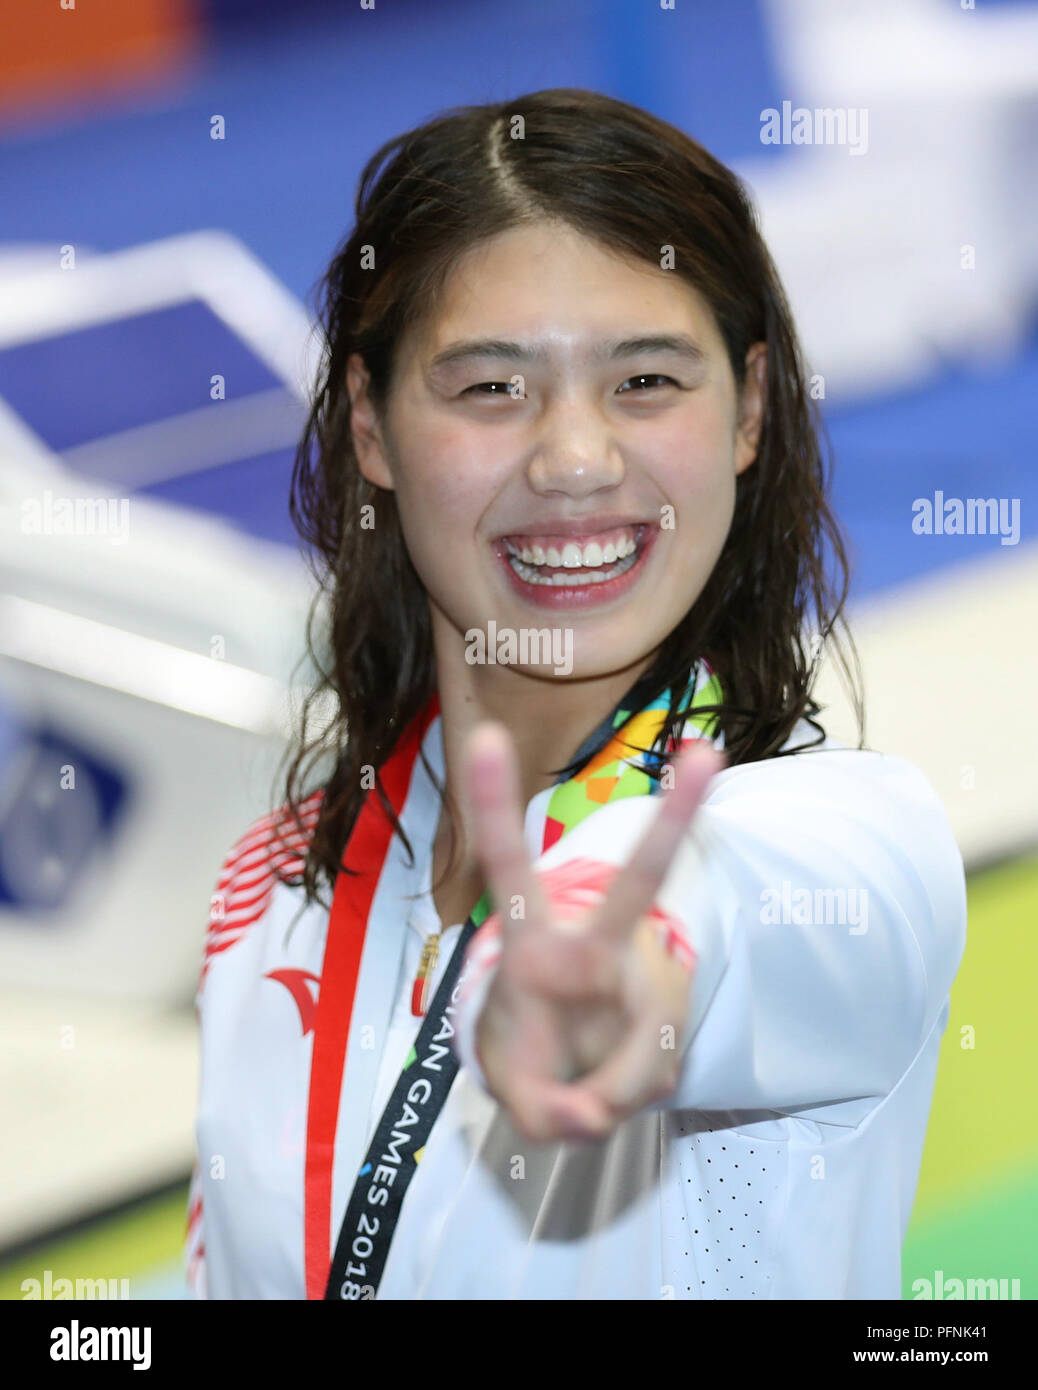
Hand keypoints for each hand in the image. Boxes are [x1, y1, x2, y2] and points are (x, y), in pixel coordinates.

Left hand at [461, 722, 722, 1142]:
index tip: (483, 736)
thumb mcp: (515, 1090)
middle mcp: (592, 945)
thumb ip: (542, 1107)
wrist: (570, 1072)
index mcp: (532, 943)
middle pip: (635, 888)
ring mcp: (641, 978)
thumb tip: (588, 1118)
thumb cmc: (531, 1052)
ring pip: (650, 1032)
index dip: (492, 805)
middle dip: (674, 825)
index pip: (507, 868)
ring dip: (616, 1085)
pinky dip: (630, 1097)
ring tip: (580, 1100)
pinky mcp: (671, 1013)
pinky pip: (655, 1073)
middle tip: (708, 756)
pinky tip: (611, 1084)